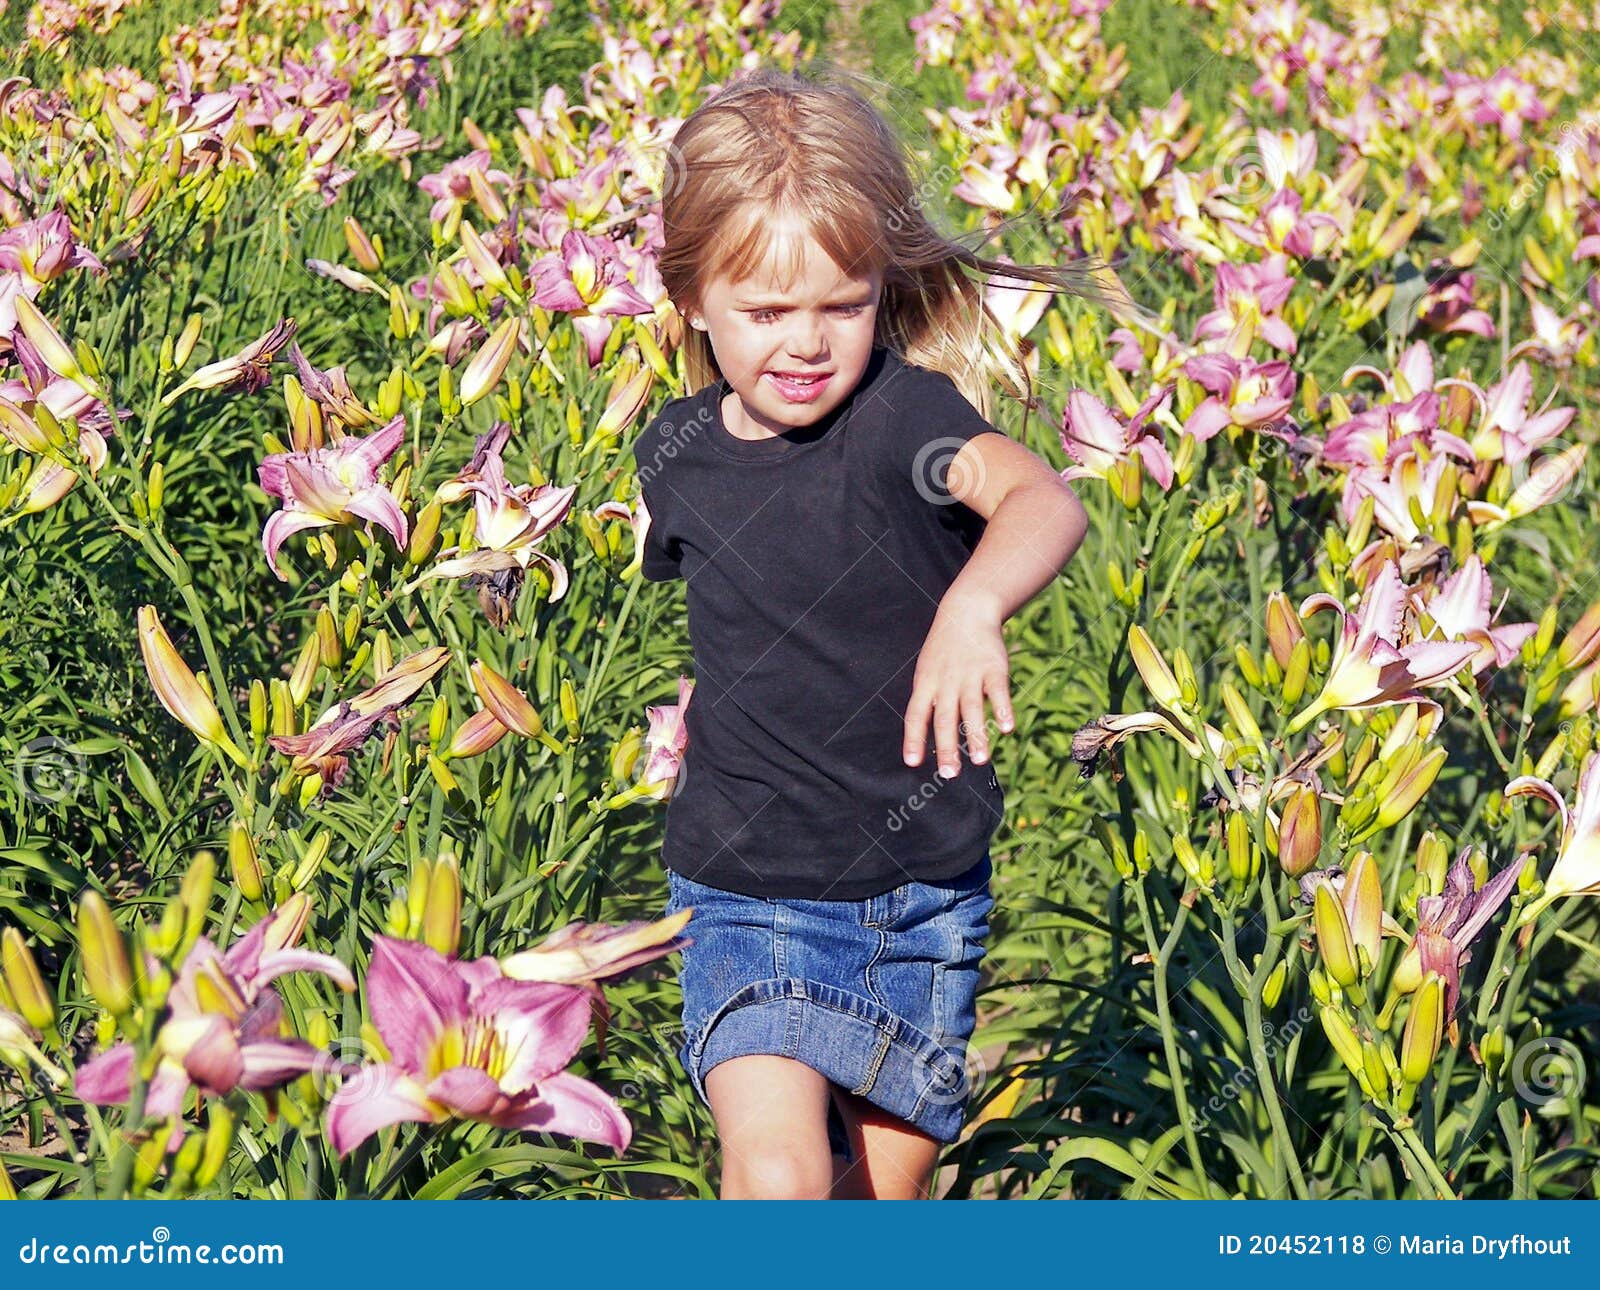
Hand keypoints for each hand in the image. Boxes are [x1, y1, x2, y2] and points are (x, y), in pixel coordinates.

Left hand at [902, 590, 1013, 778]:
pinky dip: (1003, 709)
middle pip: (944, 718)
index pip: (915, 715)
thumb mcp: (927, 672)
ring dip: (977, 735)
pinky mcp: (994, 668)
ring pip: (972, 709)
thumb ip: (928, 702)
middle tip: (950, 773)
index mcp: (925, 684)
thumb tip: (926, 740)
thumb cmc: (944, 650)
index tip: (912, 762)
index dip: (914, 739)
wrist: (966, 610)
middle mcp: (946, 682)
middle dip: (947, 747)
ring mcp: (970, 675)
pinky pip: (998, 691)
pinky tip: (1008, 728)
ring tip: (981, 760)